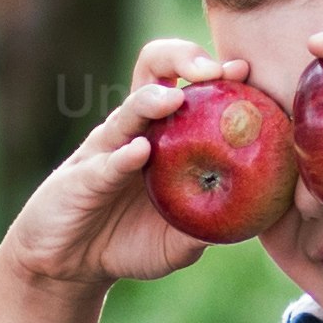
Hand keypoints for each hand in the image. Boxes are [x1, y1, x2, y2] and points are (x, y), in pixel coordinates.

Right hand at [0, 35, 245, 292]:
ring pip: (128, 113)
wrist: (69, 264)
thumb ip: (209, 229)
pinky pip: (104, 164)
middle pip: (152, 70)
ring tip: (173, 99)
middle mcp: (134, 130)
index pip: (187, 83)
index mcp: (162, 135)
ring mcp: (105, 150)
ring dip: (151, 101)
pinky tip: (140, 153)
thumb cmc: (128, 242)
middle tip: (213, 71)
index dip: (215, 72)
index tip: (245, 72)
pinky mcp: (81, 179)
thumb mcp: (177, 242)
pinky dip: (122, 157)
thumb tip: (252, 224)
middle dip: (181, 58)